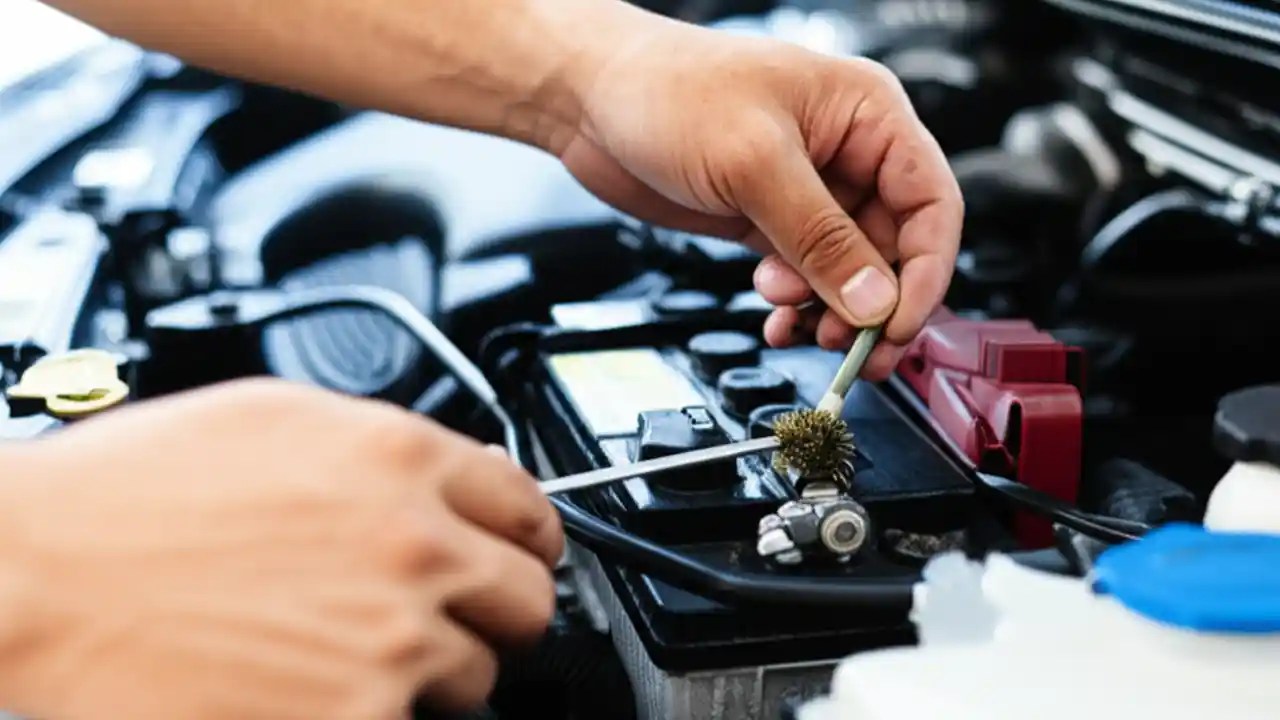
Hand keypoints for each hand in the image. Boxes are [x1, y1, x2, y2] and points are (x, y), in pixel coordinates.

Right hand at [0, 379, 561, 718]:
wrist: (36, 573)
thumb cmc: (129, 494)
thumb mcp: (273, 417)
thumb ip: (381, 446)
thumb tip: (442, 475)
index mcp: (399, 459)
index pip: (530, 506)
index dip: (529, 534)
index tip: (522, 552)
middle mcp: (412, 546)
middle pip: (526, 597)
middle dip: (494, 607)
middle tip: (455, 613)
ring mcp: (391, 640)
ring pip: (477, 674)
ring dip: (434, 668)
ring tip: (355, 651)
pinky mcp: (357, 718)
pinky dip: (382, 711)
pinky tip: (319, 685)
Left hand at [555, 13, 962, 377]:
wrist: (589, 97)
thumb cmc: (667, 88)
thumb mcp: (755, 163)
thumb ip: (820, 238)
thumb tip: (874, 299)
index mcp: (867, 114)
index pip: (931, 202)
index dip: (926, 270)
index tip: (898, 323)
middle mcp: (845, 152)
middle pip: (894, 245)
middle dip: (874, 302)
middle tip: (854, 349)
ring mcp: (806, 188)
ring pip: (848, 269)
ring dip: (831, 309)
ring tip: (798, 326)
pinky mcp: (766, 216)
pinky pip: (804, 275)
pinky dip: (797, 306)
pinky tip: (778, 321)